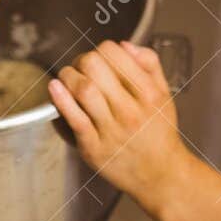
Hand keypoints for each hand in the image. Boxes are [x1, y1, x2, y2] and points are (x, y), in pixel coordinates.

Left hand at [48, 41, 191, 210]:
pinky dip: (60, 100)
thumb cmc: (159, 133)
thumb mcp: (164, 94)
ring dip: (68, 76)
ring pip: (82, 89)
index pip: (115, 54)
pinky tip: (55, 88)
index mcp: (148, 93)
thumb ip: (149, 64)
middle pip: (94, 66)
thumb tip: (125, 45)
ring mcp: (111, 130)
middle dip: (81, 60)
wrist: (160, 176)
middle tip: (81, 67)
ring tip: (67, 77)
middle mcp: (131, 110)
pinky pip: (73, 119)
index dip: (102, 49)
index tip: (100, 57)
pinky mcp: (94, 148)